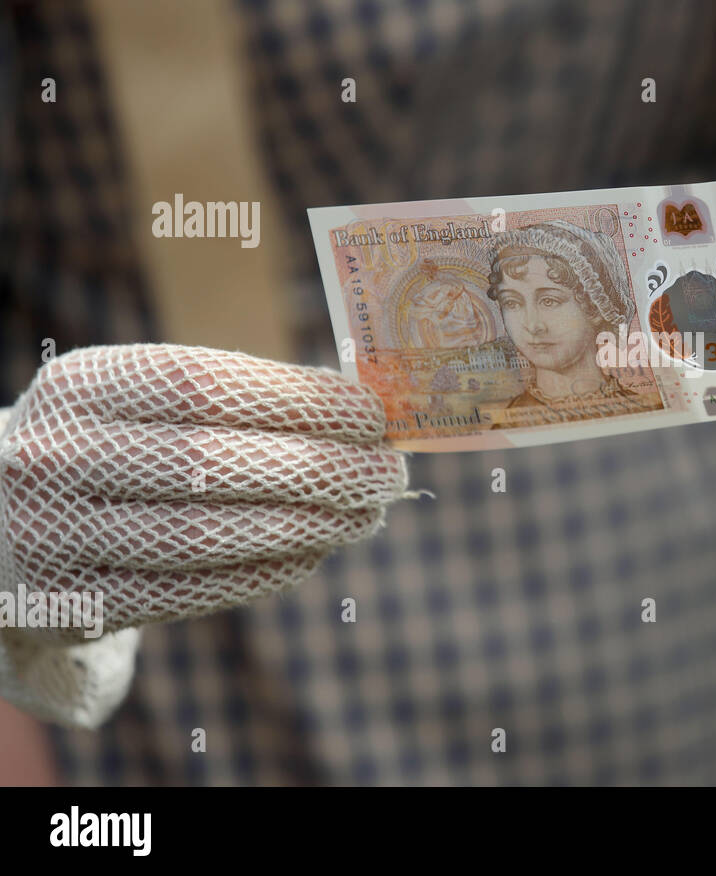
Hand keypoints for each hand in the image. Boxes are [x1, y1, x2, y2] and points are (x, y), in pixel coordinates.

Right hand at [0, 343, 407, 640]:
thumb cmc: (108, 447)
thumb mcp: (140, 401)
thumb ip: (232, 401)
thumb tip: (355, 413)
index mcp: (80, 386)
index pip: (206, 386)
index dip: (299, 401)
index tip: (371, 414)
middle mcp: (55, 458)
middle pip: (211, 464)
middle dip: (318, 470)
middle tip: (386, 472)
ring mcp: (57, 538)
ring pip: (207, 536)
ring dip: (306, 526)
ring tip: (365, 513)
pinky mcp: (76, 606)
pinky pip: (193, 593)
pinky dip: (268, 571)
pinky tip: (315, 552)